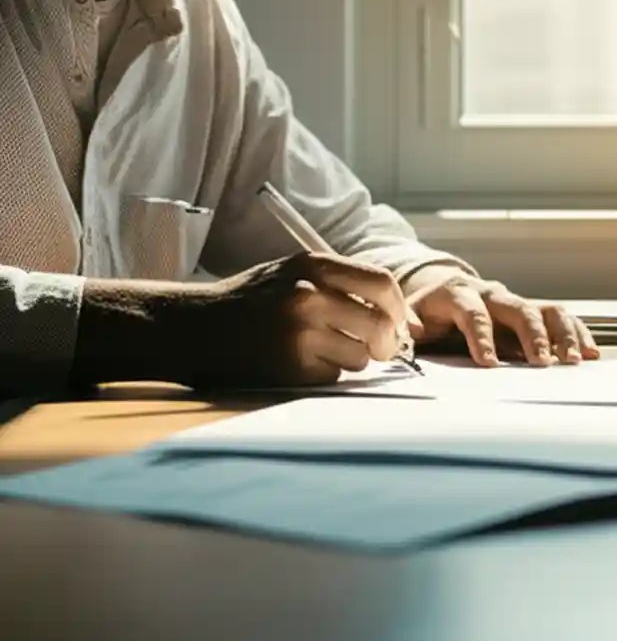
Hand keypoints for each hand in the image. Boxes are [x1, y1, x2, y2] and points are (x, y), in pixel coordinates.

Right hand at [74, 253, 409, 386]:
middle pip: (380, 326)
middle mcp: (309, 294)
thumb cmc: (252, 300)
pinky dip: (324, 374)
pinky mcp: (289, 366)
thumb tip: (400, 316)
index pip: (383, 284)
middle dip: (385, 344)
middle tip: (378, 350)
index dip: (399, 309)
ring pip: (361, 356)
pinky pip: (333, 376)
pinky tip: (298, 363)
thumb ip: (341, 284)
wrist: (192, 326)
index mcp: (314, 264)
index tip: (401, 325)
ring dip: (351, 360)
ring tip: (321, 351)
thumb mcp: (293, 272)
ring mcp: (298, 331)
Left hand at [403, 265, 598, 366]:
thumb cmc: (428, 310)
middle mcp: (493, 294)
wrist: (445, 289)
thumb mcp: (411, 314)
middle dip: (533, 336)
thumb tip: (414, 332)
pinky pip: (561, 318)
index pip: (474, 314)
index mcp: (460, 295)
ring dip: (563, 335)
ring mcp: (517, 302)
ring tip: (573, 361)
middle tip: (542, 364)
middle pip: (519, 309)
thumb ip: (410, 325)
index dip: (482, 337)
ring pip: (547, 310)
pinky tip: (591, 355)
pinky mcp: (534, 312)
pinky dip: (578, 334)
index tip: (490, 364)